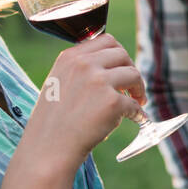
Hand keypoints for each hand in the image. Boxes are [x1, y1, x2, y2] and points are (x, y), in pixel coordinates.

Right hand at [25, 33, 146, 164]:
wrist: (48, 149)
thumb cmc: (53, 122)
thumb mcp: (59, 84)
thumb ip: (80, 70)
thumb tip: (111, 67)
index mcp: (70, 57)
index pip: (106, 40)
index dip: (119, 54)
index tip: (122, 67)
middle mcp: (84, 64)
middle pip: (122, 54)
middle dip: (131, 69)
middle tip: (133, 87)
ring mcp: (99, 82)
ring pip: (133, 74)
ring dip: (139, 88)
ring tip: (138, 101)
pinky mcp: (112, 102)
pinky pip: (134, 104)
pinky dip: (138, 112)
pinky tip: (136, 119)